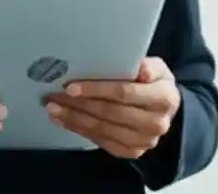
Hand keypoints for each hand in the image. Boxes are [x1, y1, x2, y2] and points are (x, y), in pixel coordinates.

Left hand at [44, 57, 180, 159]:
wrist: (165, 110)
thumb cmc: (155, 83)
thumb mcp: (158, 68)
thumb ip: (150, 66)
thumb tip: (140, 69)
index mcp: (163, 99)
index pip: (124, 93)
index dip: (96, 90)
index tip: (71, 87)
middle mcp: (155, 124)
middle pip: (109, 113)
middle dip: (78, 104)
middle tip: (54, 96)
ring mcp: (143, 142)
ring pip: (101, 129)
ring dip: (73, 118)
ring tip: (53, 107)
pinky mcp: (131, 152)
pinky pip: (100, 141)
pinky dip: (79, 130)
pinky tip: (64, 120)